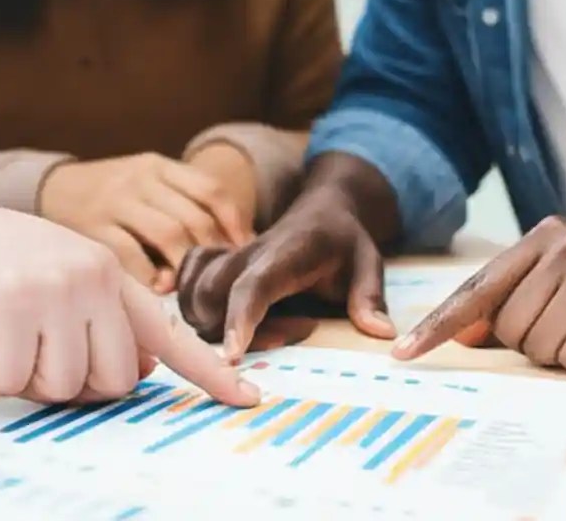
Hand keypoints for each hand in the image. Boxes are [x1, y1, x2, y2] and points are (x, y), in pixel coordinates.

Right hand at [0, 163, 260, 406]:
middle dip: (64, 382)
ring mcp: (57, 290)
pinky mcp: (15, 307)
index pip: (169, 331)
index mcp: (106, 272)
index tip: (249, 397)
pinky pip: (5, 381)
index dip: (210, 371)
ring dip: (12, 373)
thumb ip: (95, 315)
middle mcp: (93, 277)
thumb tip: (142, 364)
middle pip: (113, 381)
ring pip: (60, 388)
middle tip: (18, 346)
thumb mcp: (48, 275)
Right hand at [39, 153, 252, 291]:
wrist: (52, 187)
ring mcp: (116, 202)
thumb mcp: (147, 184)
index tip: (245, 251)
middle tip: (221, 279)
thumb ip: (182, 205)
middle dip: (213, 253)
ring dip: (187, 266)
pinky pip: (131, 254)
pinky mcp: (93, 227)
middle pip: (194, 217)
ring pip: (169, 234)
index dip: (235, 223)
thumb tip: (238, 242)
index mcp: (160, 166)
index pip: (211, 190)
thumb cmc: (113, 195)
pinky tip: (160, 289)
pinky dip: (151, 276)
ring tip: (195, 288)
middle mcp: (141, 179)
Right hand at [177, 187, 395, 361]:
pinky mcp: (215, 262)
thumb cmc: (344, 240)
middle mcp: (246, 254)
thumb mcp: (368, 261)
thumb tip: (382, 333)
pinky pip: (184, 281)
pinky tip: (221, 314)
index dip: (240, 319)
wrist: (323, 209)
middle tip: (295, 331)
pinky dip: (190, 300)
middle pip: (211, 297)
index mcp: (283, 252)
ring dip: (215, 324)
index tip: (232, 355)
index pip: (252, 286)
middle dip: (233, 331)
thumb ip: (369, 295)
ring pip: (193, 296)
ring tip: (269, 328)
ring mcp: (227, 258)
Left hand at [392, 216, 565, 374]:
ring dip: (563, 353)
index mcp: (546, 236)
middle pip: (507, 327)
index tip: (403, 352)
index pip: (479, 287)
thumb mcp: (564, 279)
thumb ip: (514, 298)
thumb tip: (466, 333)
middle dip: (534, 341)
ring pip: (538, 346)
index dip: (439, 325)